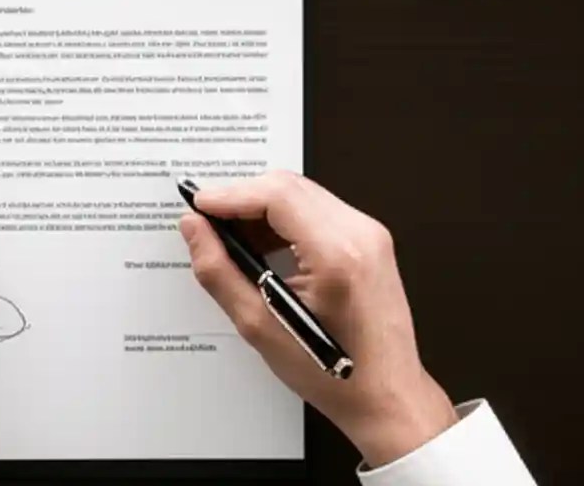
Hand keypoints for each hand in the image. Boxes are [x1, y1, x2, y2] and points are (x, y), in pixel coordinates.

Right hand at [179, 171, 457, 467]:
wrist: (387, 396)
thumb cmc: (337, 374)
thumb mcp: (260, 326)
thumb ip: (220, 272)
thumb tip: (196, 231)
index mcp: (338, 255)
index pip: (275, 196)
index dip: (229, 194)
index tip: (199, 204)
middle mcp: (360, 235)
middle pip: (288, 187)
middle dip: (241, 197)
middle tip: (207, 221)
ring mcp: (370, 235)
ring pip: (302, 194)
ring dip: (261, 207)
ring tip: (231, 238)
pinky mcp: (369, 241)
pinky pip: (318, 211)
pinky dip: (284, 219)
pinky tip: (263, 244)